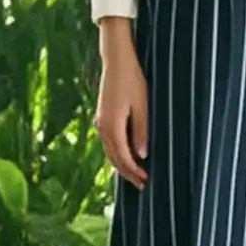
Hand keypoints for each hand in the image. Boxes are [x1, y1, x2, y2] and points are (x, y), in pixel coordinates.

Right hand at [94, 17, 148, 188]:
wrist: (116, 61)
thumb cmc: (132, 81)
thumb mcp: (142, 106)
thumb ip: (141, 131)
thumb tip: (142, 154)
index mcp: (112, 126)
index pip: (123, 156)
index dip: (134, 171)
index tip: (145, 181)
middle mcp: (102, 127)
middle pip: (113, 158)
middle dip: (127, 172)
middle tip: (142, 184)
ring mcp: (100, 122)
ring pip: (109, 151)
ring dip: (121, 164)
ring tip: (135, 174)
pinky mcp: (102, 117)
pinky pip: (108, 142)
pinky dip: (117, 153)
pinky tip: (127, 155)